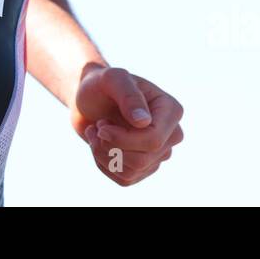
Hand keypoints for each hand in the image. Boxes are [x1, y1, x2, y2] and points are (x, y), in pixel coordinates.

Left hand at [70, 64, 183, 186]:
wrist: (88, 99)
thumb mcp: (111, 79)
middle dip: (111, 147)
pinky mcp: (144, 167)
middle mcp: (171, 134)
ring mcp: (159, 153)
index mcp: (171, 110)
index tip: (101, 125)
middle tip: (98, 127)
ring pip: (132, 171)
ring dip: (104, 154)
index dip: (123, 139)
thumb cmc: (101, 85)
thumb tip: (144, 122)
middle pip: (143, 160)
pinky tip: (99, 145)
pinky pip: (124, 179)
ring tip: (96, 133)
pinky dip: (104, 164)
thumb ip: (128, 95)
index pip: (153, 140)